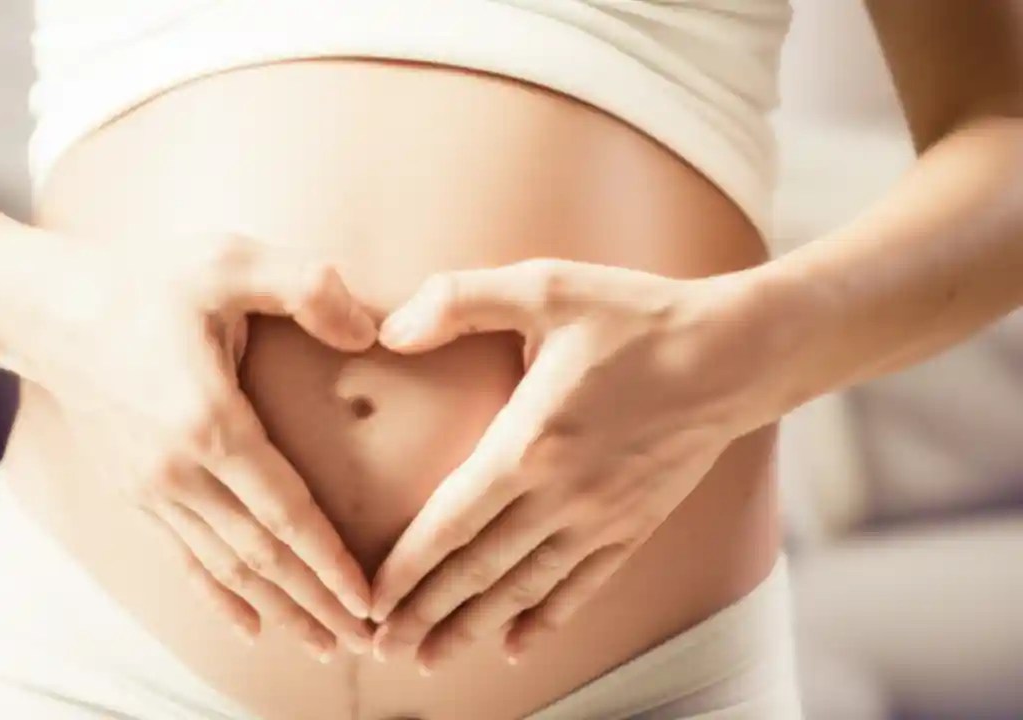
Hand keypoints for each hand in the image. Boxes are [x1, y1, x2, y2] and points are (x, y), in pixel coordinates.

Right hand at [25, 233, 377, 660]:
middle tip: (366, 638)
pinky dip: (219, 598)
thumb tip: (368, 331)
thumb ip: (304, 287)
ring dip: (278, 610)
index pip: (283, 508)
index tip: (368, 597)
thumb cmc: (146, 282)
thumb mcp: (228, 261)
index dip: (328, 559)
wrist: (49, 311)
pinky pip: (184, 558)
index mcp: (207, 421)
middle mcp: (177, 471)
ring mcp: (152, 490)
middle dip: (315, 601)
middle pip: (259, 555)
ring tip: (323, 643)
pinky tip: (250, 626)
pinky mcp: (136, 493)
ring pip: (226, 568)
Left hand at [366, 258, 765, 671]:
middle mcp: (563, 495)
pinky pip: (582, 586)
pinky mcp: (634, 525)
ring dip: (473, 626)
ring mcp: (601, 518)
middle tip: (383, 649)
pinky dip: (545, 620)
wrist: (734, 352)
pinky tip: (515, 648)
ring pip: (525, 589)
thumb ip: (460, 301)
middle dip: (426, 613)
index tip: (370, 600)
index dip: (408, 567)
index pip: (452, 521)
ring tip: (431, 657)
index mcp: (531, 442)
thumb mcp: (545, 286)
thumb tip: (389, 332)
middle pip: (480, 569)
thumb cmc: (635, 315)